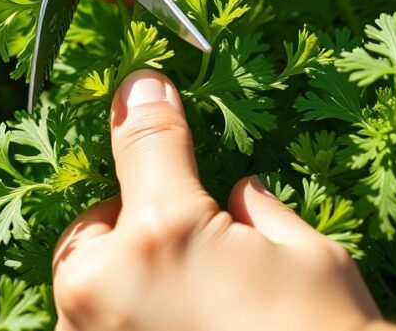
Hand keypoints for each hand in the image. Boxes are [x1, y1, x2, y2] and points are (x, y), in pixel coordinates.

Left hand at [52, 69, 395, 330]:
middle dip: (137, 228)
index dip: (149, 116)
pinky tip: (192, 321)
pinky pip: (99, 326)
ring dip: (127, 282)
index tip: (146, 89)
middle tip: (195, 245)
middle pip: (94, 232)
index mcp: (160, 237)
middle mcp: (106, 293)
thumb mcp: (304, 253)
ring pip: (91, 289)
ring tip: (205, 298)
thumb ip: (252, 210)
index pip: (141, 148)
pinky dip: (133, 319)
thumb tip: (238, 191)